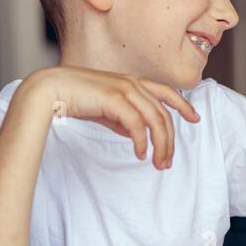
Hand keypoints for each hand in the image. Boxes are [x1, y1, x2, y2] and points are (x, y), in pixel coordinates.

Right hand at [18, 65, 198, 169]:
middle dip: (169, 140)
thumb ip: (123, 118)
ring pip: (155, 119)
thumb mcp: (106, 108)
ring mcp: (124, 89)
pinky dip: (142, 142)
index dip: (183, 105)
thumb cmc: (76, 98)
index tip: (195, 119)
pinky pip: (137, 124)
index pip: (166, 92)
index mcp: (132, 82)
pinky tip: (140, 154)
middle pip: (163, 114)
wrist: (50, 89)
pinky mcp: (115, 99)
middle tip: (167, 162)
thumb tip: (137, 134)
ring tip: (158, 163)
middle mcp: (132, 83)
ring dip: (160, 145)